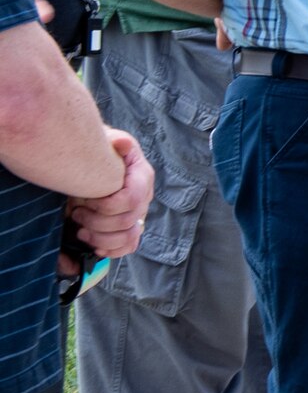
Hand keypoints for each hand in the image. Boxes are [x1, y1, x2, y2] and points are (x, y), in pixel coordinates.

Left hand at [67, 129, 152, 259]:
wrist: (93, 163)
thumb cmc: (99, 153)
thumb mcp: (106, 141)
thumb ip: (115, 142)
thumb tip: (121, 143)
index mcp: (142, 177)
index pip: (132, 200)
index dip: (107, 206)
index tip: (85, 200)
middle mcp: (145, 198)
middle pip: (129, 222)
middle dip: (97, 223)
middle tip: (76, 214)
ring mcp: (138, 214)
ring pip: (129, 238)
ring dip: (102, 240)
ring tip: (81, 231)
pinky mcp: (130, 228)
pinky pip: (129, 246)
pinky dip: (112, 251)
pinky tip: (95, 247)